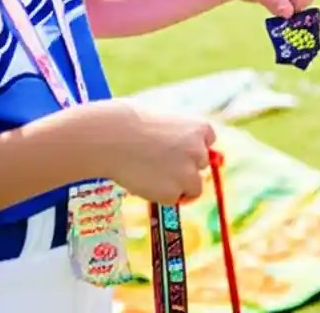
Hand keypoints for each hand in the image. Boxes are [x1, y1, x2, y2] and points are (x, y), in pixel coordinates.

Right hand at [94, 101, 215, 204]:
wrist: (111, 138)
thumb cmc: (129, 123)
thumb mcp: (160, 120)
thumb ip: (176, 135)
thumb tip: (178, 151)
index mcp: (199, 128)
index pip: (208, 141)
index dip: (192, 147)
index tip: (179, 150)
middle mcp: (199, 151)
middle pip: (201, 165)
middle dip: (185, 167)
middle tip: (160, 165)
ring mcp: (188, 174)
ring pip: (194, 188)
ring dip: (178, 186)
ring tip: (152, 177)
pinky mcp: (172, 193)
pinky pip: (171, 199)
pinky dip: (160, 195)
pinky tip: (143, 182)